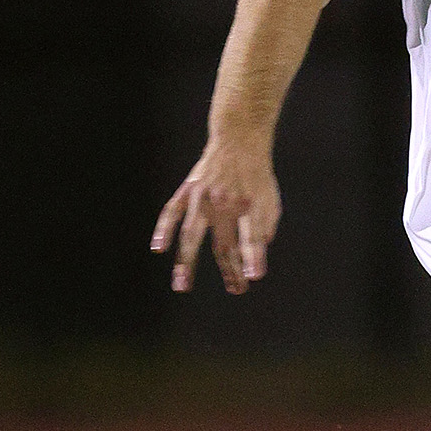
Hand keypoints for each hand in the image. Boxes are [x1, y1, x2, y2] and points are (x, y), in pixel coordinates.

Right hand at [151, 142, 280, 293]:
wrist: (239, 140)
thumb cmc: (257, 174)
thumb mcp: (271, 196)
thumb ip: (267, 225)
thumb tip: (259, 251)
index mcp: (250, 204)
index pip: (252, 235)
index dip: (254, 256)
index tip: (254, 276)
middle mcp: (225, 202)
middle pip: (224, 245)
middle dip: (230, 270)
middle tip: (237, 289)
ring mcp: (203, 197)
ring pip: (192, 235)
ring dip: (186, 262)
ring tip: (181, 286)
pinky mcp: (188, 190)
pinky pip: (171, 211)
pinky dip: (163, 229)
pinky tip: (159, 248)